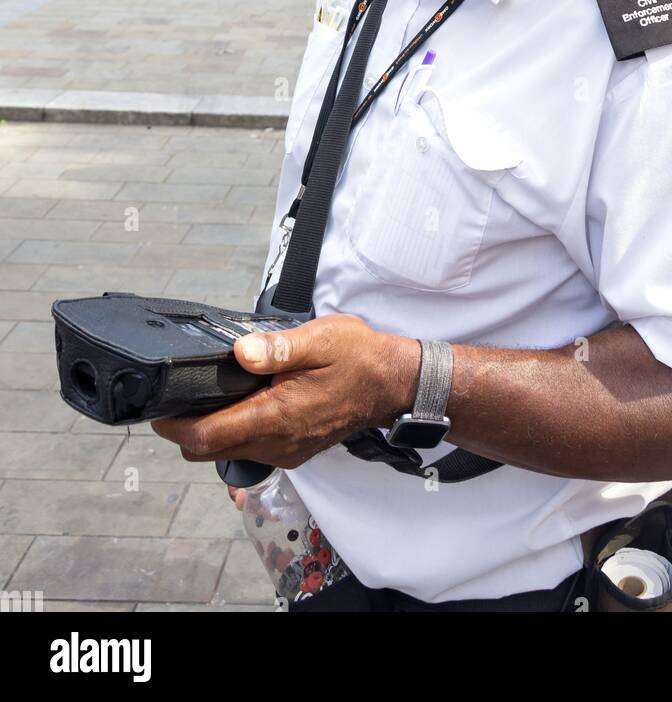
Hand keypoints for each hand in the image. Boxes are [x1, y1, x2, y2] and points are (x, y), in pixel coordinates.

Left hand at [152, 314, 420, 471]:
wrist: (392, 383)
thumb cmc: (359, 359)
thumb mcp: (320, 339)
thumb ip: (277, 348)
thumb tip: (240, 351)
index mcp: (275, 417)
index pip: (204, 438)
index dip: (172, 425)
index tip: (158, 403)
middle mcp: (276, 444)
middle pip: (207, 451)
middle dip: (184, 428)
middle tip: (177, 392)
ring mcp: (284, 451)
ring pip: (227, 452)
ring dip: (211, 429)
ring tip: (208, 391)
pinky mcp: (292, 450)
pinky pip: (250, 448)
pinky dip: (235, 430)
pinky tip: (242, 400)